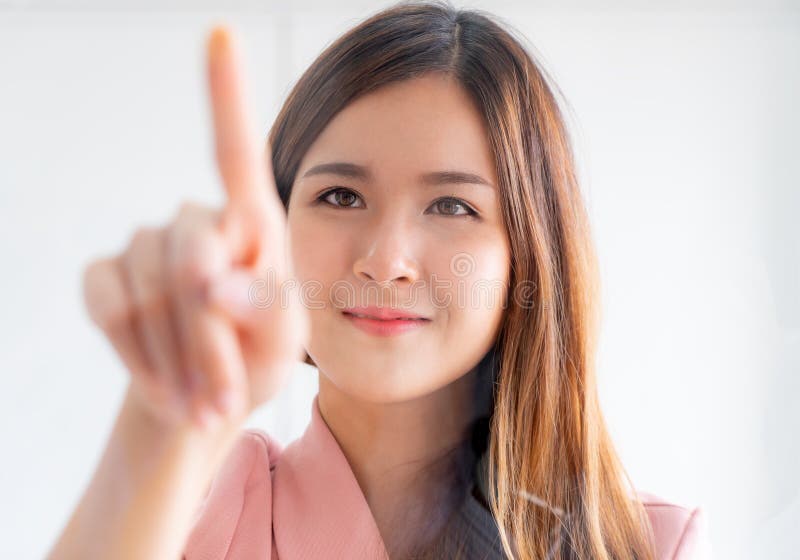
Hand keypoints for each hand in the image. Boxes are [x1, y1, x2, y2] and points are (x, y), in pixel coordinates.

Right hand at [81, 26, 308, 431]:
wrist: (207, 396)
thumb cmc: (259, 357)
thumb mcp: (284, 339)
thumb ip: (263, 305)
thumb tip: (209, 281)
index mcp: (253, 224)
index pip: (237, 154)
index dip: (225, 95)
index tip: (221, 34)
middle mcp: (197, 220)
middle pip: (191, 263)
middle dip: (209, 341)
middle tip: (227, 398)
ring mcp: (146, 245)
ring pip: (150, 295)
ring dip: (178, 361)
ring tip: (204, 401)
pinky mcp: (107, 276)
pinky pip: (109, 310)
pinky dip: (136, 357)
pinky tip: (162, 384)